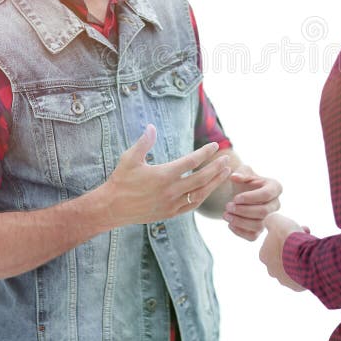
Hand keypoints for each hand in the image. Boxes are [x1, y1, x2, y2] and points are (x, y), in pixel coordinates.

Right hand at [98, 124, 231, 226]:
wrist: (112, 208)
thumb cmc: (120, 180)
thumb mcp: (130, 158)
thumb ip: (144, 142)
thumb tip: (152, 126)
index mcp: (163, 175)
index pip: (191, 162)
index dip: (205, 153)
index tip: (215, 146)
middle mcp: (170, 190)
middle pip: (201, 178)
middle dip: (216, 168)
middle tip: (227, 159)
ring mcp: (171, 204)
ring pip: (200, 193)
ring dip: (214, 183)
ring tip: (225, 174)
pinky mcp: (169, 213)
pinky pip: (191, 205)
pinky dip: (202, 197)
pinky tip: (209, 190)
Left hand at [223, 166, 281, 240]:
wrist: (241, 192)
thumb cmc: (244, 180)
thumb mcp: (243, 172)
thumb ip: (240, 173)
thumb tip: (234, 177)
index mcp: (275, 187)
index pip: (266, 195)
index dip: (250, 198)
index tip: (235, 198)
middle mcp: (275, 204)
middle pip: (263, 212)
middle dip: (243, 210)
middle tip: (228, 206)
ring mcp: (269, 219)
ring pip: (258, 226)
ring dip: (240, 222)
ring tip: (226, 215)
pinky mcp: (260, 230)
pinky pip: (252, 236)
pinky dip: (239, 232)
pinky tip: (229, 224)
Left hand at [259, 214, 308, 290]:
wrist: (306, 257)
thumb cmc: (289, 237)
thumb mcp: (275, 219)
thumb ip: (270, 220)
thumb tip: (270, 221)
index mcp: (264, 256)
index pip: (273, 242)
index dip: (285, 232)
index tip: (295, 227)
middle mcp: (272, 270)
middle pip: (284, 253)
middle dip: (294, 243)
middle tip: (306, 234)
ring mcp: (285, 280)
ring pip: (294, 263)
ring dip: (302, 254)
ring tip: (311, 245)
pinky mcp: (298, 287)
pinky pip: (304, 273)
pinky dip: (309, 265)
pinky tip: (314, 257)